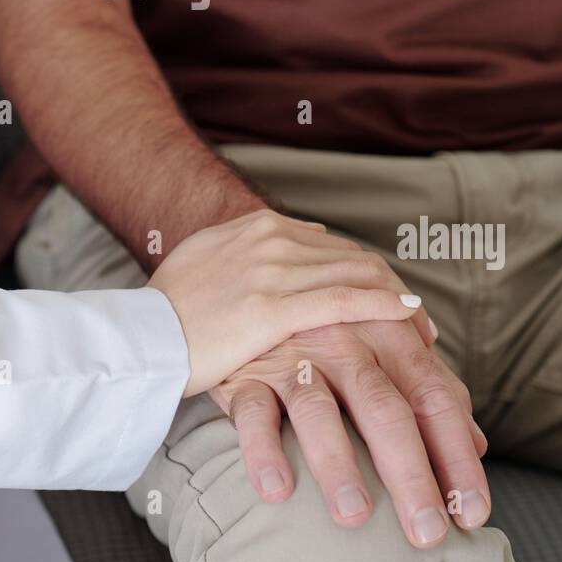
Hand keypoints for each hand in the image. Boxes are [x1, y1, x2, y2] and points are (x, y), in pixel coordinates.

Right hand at [147, 210, 428, 397]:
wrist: (138, 335)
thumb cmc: (169, 307)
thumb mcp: (209, 260)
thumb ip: (252, 250)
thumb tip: (299, 241)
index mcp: (259, 226)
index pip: (334, 247)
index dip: (370, 275)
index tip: (391, 302)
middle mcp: (272, 238)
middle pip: (354, 258)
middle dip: (393, 289)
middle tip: (420, 325)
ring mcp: (273, 269)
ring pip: (358, 275)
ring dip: (398, 303)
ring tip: (423, 332)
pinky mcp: (273, 306)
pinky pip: (345, 299)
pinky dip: (383, 306)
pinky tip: (409, 319)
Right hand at [213, 320, 490, 549]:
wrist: (245, 279)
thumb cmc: (327, 322)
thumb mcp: (380, 338)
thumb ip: (427, 384)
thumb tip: (477, 443)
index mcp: (385, 331)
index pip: (432, 397)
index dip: (456, 454)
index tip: (472, 510)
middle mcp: (343, 340)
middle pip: (384, 408)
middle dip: (410, 473)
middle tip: (428, 532)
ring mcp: (292, 354)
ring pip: (319, 410)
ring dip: (338, 463)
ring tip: (356, 517)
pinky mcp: (244, 371)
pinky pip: (252, 411)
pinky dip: (263, 449)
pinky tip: (277, 490)